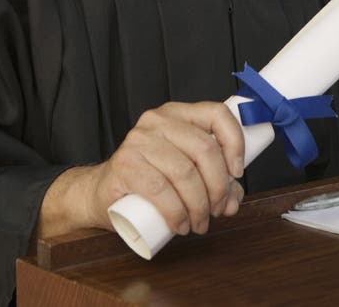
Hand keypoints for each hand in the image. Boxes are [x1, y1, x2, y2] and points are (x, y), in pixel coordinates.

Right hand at [50, 101, 244, 238]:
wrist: (102, 193)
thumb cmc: (148, 180)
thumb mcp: (185, 171)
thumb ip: (214, 180)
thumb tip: (233, 198)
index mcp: (178, 114)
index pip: (217, 114)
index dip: (234, 144)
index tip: (236, 173)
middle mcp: (158, 120)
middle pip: (205, 149)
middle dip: (218, 187)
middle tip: (217, 210)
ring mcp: (139, 139)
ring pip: (186, 172)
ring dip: (199, 206)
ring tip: (199, 223)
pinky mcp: (125, 164)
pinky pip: (161, 190)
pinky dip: (177, 213)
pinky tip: (180, 225)